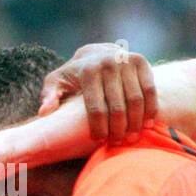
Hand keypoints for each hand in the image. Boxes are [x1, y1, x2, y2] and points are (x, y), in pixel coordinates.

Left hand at [38, 42, 157, 145]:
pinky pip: (150, 90)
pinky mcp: (141, 61)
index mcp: (87, 70)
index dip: (98, 127)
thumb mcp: (57, 82)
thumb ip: (49, 96)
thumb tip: (44, 112)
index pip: (95, 107)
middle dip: (118, 130)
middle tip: (117, 143)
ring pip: (135, 100)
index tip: (99, 140)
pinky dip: (151, 109)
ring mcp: (126, 61)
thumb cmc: (74, 75)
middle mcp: (108, 63)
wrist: (97, 52)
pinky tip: (148, 125)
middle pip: (117, 106)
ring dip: (136, 123)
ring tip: (132, 139)